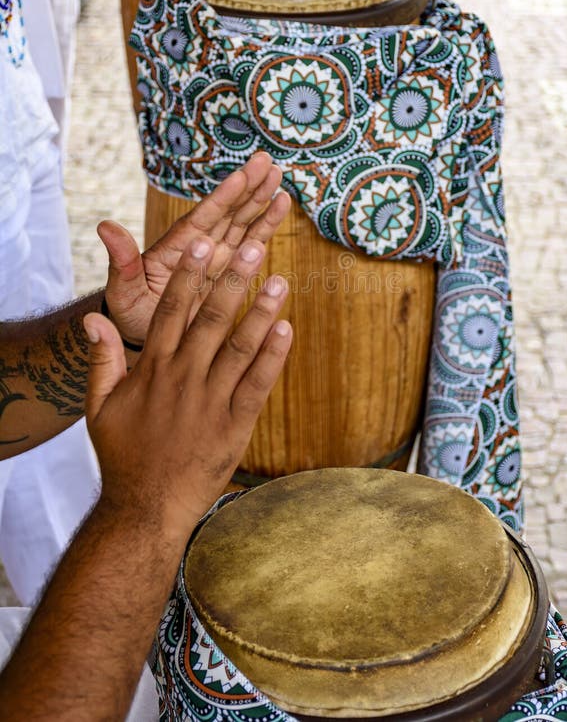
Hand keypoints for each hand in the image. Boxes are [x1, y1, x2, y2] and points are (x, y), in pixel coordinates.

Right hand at [83, 236, 291, 541]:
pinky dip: (272, 357)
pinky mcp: (234, 426)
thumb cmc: (123, 456)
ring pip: (238, 347)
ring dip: (260, 312)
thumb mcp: (99, 407)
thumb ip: (102, 359)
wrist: (144, 509)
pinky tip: (286, 330)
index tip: (202, 244)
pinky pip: (256, 385)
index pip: (171, 311)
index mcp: (152, 369)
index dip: (188, 275)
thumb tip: (93, 319)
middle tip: (253, 247)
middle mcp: (182, 379)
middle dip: (232, 280)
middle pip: (210, 319)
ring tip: (279, 279)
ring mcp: (210, 402)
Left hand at [100, 152, 289, 345]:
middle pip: (226, 213)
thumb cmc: (130, 314)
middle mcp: (198, 247)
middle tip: (266, 160)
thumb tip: (104, 225)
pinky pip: (253, 245)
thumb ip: (121, 261)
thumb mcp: (123, 290)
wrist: (146, 340)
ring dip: (261, 200)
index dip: (221, 198)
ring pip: (242, 223)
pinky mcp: (232, 272)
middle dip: (247, 188)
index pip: (201, 219)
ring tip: (277, 176)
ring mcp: (216, 258)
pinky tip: (281, 204)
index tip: (241, 176)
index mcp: (175, 249)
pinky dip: (267, 225)